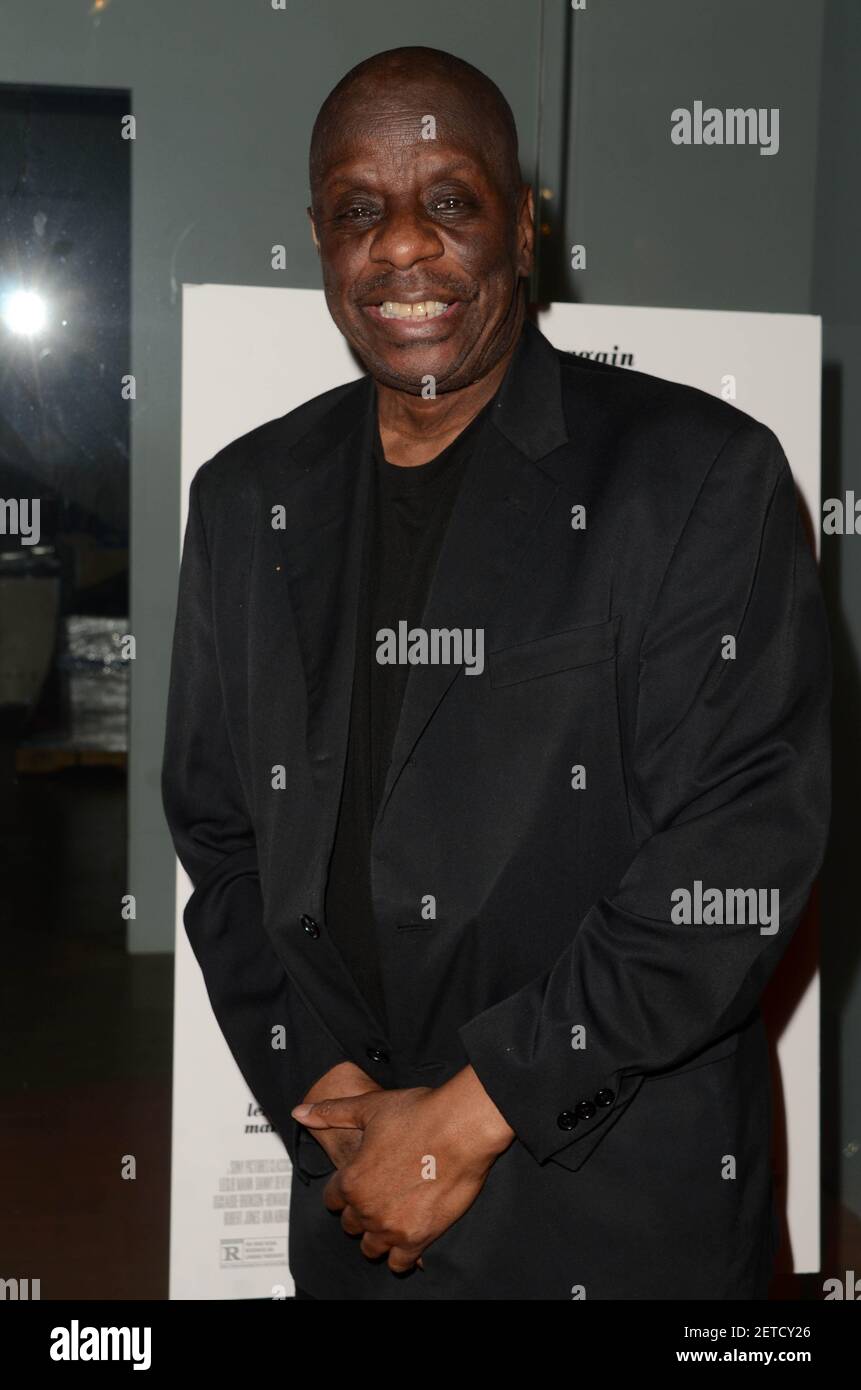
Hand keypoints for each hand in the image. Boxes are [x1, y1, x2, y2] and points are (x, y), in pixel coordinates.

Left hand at [292, 1065, 513, 1272]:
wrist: (462, 1127)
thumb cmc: (419, 1114)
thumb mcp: (369, 1107)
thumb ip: (332, 1113)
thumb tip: (300, 1112)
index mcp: (351, 1179)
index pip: (332, 1199)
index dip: (342, 1191)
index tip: (356, 1184)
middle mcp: (366, 1208)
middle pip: (350, 1225)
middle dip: (359, 1212)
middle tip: (377, 1199)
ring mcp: (391, 1227)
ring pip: (371, 1247)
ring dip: (377, 1236)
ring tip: (390, 1220)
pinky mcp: (418, 1238)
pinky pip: (399, 1263)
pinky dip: (400, 1256)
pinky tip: (408, 1239)